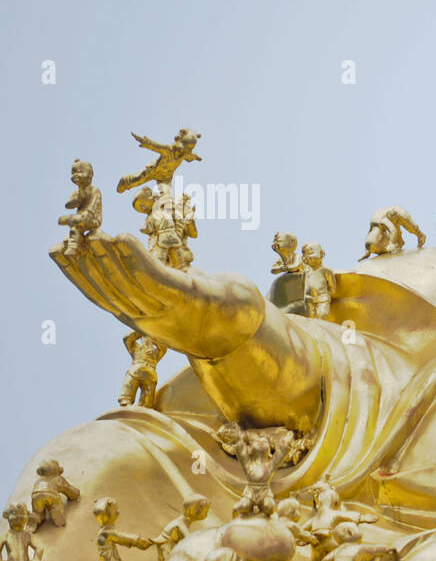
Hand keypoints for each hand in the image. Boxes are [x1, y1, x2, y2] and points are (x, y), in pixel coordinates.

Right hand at [50, 232, 263, 359]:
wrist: (253, 326)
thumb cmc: (213, 305)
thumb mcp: (176, 292)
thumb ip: (153, 280)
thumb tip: (130, 256)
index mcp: (142, 317)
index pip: (102, 296)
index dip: (77, 274)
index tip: (56, 250)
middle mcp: (152, 319)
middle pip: (111, 291)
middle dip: (87, 265)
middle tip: (70, 238)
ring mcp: (171, 312)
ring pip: (131, 284)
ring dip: (109, 259)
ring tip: (94, 234)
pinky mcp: (192, 300)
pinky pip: (157, 279)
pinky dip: (135, 259)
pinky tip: (122, 237)